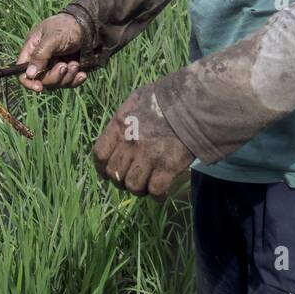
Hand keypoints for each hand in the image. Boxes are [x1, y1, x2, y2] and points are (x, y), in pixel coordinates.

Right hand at [16, 13, 86, 91]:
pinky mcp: (67, 70)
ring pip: (56, 83)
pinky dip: (75, 80)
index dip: (29, 82)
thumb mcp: (52, 38)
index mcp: (32, 50)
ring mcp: (55, 66)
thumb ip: (40, 55)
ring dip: (67, 77)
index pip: (22, 72)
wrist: (87, 24)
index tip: (39, 87)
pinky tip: (82, 75)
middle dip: (54, 77)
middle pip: (41, 80)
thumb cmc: (66, 27)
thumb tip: (29, 74)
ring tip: (75, 64)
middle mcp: (41, 60)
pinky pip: (68, 82)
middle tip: (65, 66)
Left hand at [92, 83, 194, 200]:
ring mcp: (149, 155)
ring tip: (148, 184)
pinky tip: (162, 192)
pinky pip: (155, 191)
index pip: (100, 154)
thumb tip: (119, 132)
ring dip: (139, 189)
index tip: (108, 172)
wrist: (195, 102)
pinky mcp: (168, 166)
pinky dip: (158, 195)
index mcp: (120, 124)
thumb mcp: (137, 100)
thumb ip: (125, 118)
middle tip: (133, 178)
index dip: (102, 167)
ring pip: (133, 186)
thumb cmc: (166, 98)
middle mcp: (131, 142)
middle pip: (115, 174)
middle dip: (121, 180)